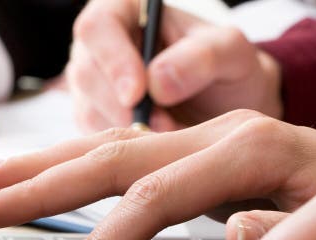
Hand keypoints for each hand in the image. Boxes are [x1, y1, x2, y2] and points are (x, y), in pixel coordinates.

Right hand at [65, 0, 282, 131]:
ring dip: (126, 132)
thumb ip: (202, 57)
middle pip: (85, 74)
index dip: (113, 62)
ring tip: (168, 136)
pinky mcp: (92, 120)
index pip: (97, 28)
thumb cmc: (225, 70)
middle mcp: (99, 46)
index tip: (138, 95)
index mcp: (124, 11)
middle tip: (163, 127)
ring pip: (87, 111)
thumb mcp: (230, 54)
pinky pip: (92, 141)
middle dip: (122, 108)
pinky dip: (123, 150)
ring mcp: (91, 86)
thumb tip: (158, 82)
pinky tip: (154, 146)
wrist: (223, 109)